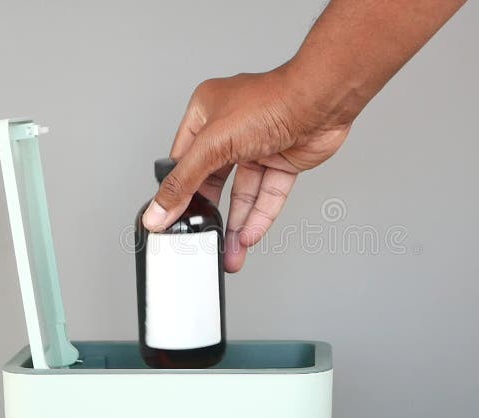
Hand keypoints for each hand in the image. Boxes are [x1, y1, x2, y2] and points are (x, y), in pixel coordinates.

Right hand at [141, 68, 351, 271]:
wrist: (320, 103)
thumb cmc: (270, 103)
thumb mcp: (212, 144)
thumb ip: (183, 182)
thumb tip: (158, 211)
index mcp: (206, 112)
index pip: (183, 159)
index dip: (177, 189)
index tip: (169, 219)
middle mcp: (231, 128)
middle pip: (213, 180)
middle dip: (211, 212)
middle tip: (202, 238)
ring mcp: (258, 145)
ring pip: (243, 192)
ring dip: (236, 223)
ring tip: (229, 252)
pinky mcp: (283, 160)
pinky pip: (267, 195)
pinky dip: (259, 216)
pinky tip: (249, 236)